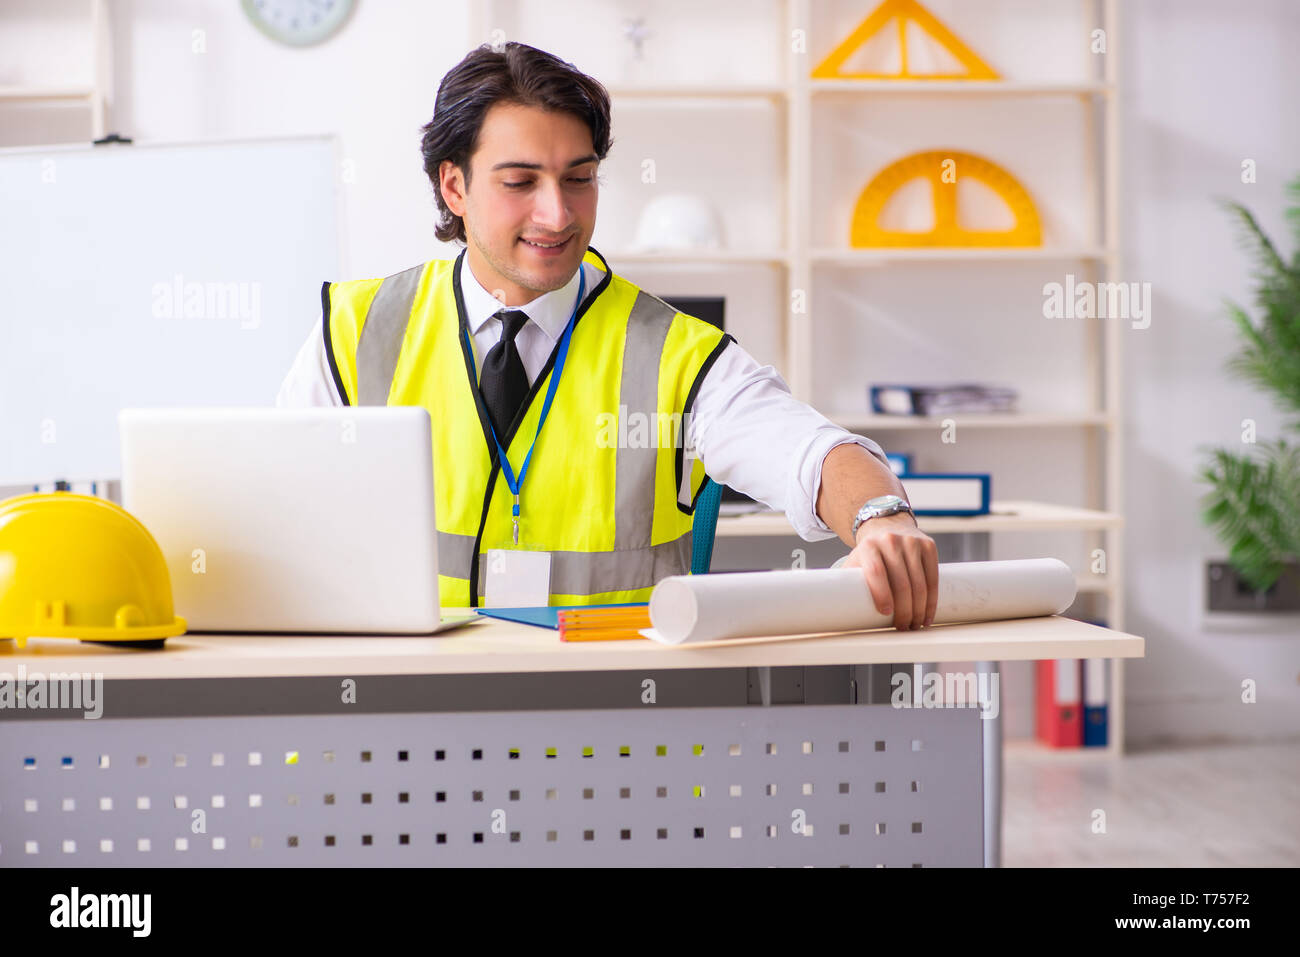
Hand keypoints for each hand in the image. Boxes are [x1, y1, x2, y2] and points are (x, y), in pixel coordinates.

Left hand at [843, 513, 938, 630]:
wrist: (887, 526)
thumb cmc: (869, 553)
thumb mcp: (855, 561)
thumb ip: (845, 582)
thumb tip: (832, 613)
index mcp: (868, 546)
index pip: (876, 571)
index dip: (882, 594)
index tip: (886, 614)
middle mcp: (890, 541)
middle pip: (901, 582)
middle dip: (905, 610)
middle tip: (904, 627)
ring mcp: (911, 542)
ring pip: (919, 582)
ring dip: (920, 609)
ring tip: (916, 624)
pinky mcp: (928, 545)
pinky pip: (933, 577)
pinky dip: (932, 599)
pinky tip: (928, 613)